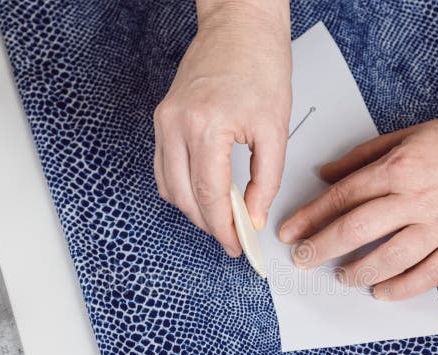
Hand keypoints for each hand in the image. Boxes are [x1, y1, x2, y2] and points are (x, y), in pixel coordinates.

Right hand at [154, 1, 291, 255]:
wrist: (240, 25)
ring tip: (220, 217)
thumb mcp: (275, 128)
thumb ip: (265, 180)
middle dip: (208, 224)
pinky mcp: (162, 117)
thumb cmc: (260, 64)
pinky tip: (203, 193)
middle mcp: (176, 125)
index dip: (223, 228)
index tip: (237, 245)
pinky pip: (163, 167)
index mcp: (206, 126)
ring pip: (168, 186)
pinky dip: (180, 187)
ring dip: (192, 208)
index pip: (209, 195)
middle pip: (184, 197)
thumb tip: (253, 216)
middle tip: (231, 238)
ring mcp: (164, 121)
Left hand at [279, 107, 437, 300]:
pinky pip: (427, 275)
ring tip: (341, 277)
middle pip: (354, 230)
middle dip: (321, 248)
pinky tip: (380, 292)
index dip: (310, 217)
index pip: (341, 197)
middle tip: (302, 259)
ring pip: (387, 258)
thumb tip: (325, 173)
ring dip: (357, 271)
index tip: (289, 232)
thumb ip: (364, 155)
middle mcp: (414, 198)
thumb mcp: (410, 134)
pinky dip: (400, 288)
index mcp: (398, 168)